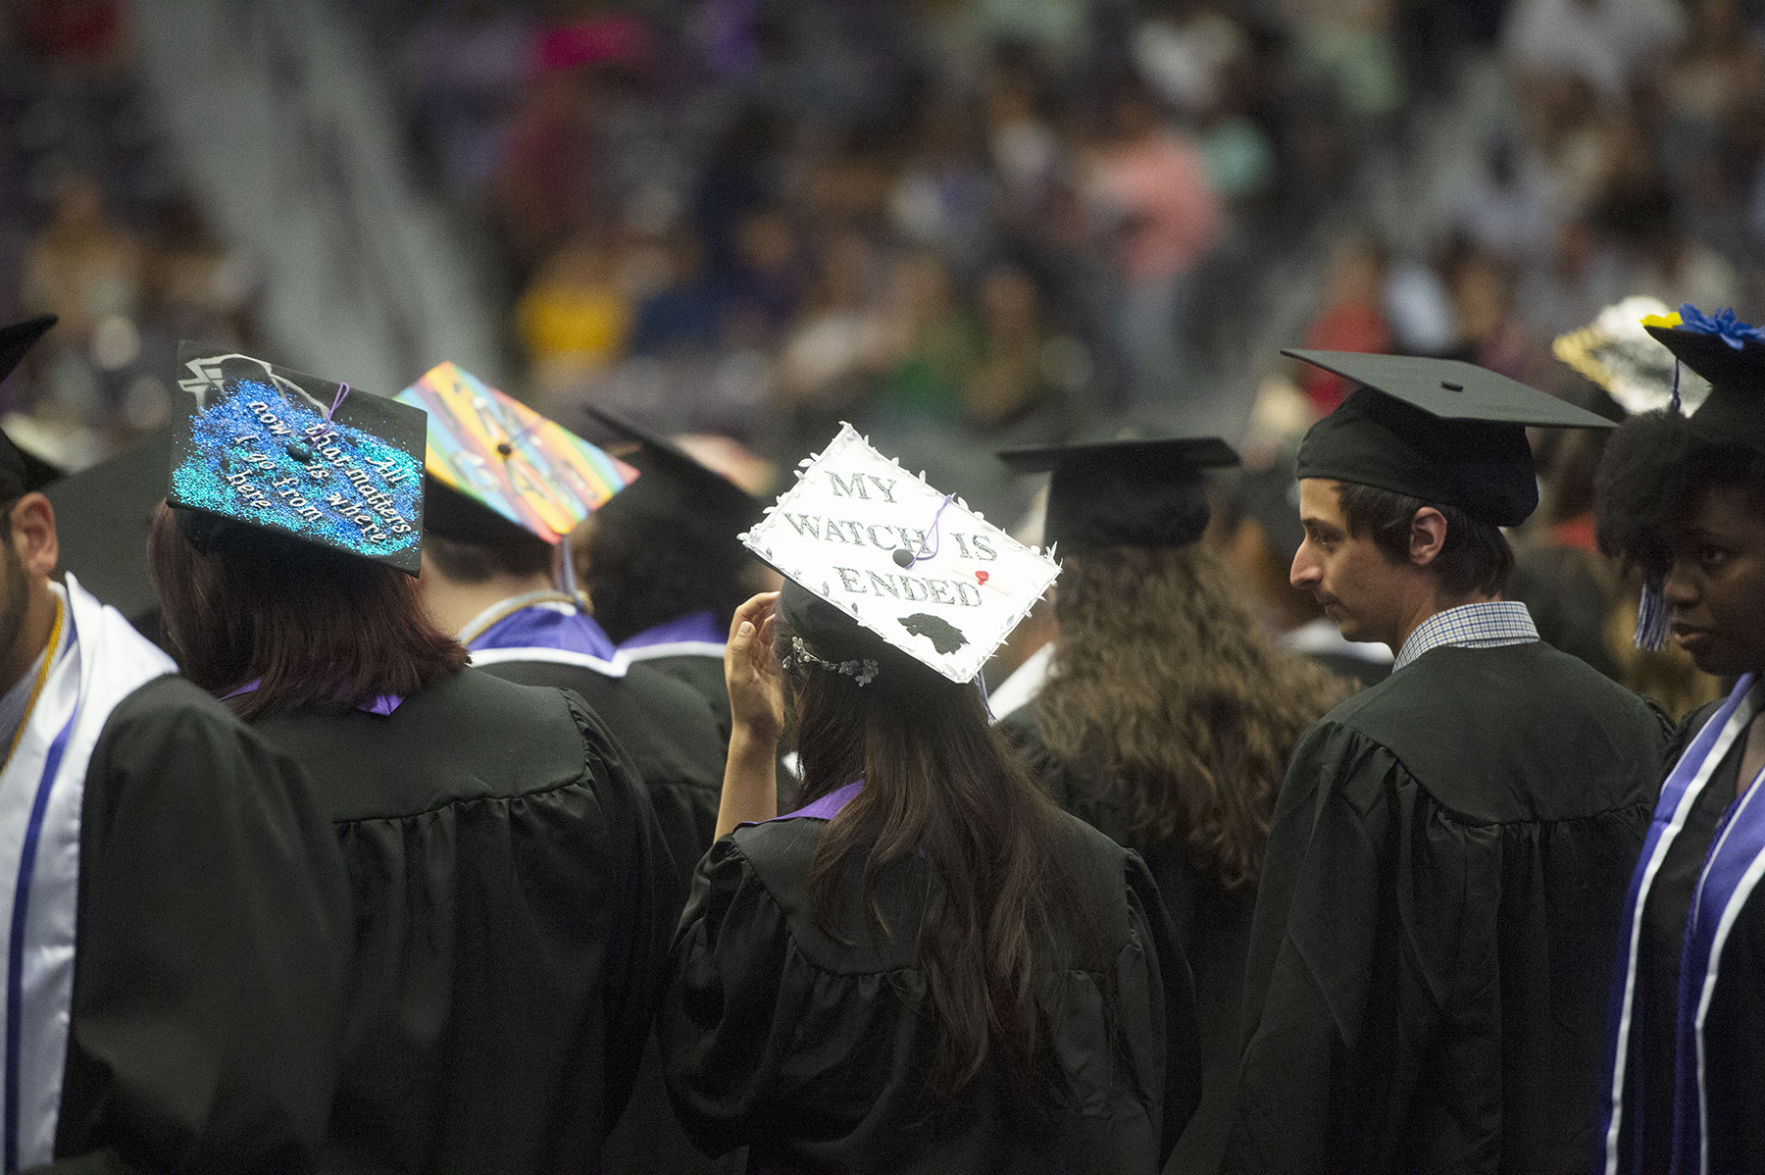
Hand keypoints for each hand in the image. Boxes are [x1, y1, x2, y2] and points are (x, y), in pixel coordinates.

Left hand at [725, 592, 783, 742]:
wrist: (758, 730)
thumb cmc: (748, 707)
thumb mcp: (742, 678)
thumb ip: (742, 650)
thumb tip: (748, 624)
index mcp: (735, 650)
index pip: (743, 616)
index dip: (756, 602)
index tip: (775, 595)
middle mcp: (746, 650)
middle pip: (755, 618)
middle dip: (767, 604)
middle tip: (788, 596)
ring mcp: (759, 657)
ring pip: (767, 628)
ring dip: (777, 615)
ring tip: (793, 607)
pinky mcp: (772, 666)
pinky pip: (777, 642)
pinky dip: (784, 631)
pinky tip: (794, 626)